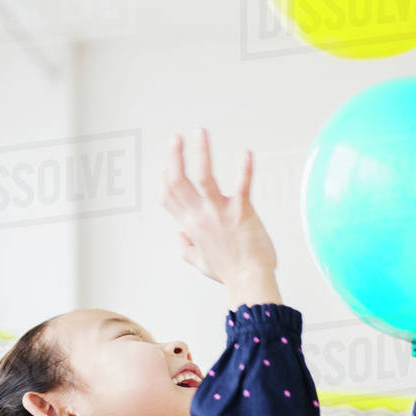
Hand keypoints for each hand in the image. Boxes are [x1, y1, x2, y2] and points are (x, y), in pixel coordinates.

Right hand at [161, 130, 278, 301]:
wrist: (250, 282)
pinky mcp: (241, 213)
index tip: (167, 161)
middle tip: (176, 137)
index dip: (164, 176)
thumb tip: (178, 237)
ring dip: (200, 152)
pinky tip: (246, 153)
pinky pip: (242, 186)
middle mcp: (200, 217)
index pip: (168, 196)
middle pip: (177, 182)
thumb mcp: (200, 262)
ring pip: (202, 177)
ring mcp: (219, 214)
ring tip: (200, 132)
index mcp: (190, 226)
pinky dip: (244, 169)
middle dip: (174, 156)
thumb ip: (186, 248)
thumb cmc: (229, 272)